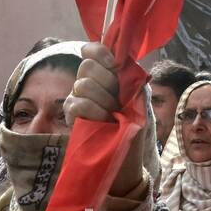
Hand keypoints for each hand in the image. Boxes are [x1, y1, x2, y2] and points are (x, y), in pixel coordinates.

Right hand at [64, 41, 145, 195]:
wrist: (126, 159)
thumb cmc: (133, 131)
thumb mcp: (139, 101)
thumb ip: (130, 79)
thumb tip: (123, 60)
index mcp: (105, 76)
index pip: (92, 51)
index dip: (100, 52)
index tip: (114, 65)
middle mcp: (89, 83)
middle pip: (87, 65)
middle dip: (107, 81)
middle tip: (118, 101)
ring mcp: (77, 98)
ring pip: (84, 84)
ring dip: (104, 99)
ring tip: (113, 115)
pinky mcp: (71, 115)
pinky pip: (78, 102)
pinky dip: (94, 110)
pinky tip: (103, 121)